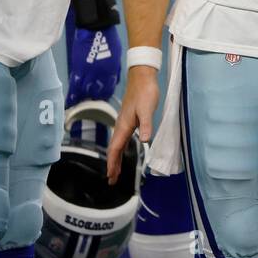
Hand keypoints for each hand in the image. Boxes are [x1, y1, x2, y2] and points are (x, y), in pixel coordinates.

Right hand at [66, 20, 121, 105]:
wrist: (96, 28)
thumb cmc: (109, 38)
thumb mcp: (117, 56)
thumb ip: (115, 70)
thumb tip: (114, 80)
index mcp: (111, 72)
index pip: (108, 90)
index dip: (105, 95)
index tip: (102, 98)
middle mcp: (100, 75)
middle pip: (96, 93)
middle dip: (94, 98)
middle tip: (91, 101)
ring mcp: (88, 73)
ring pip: (84, 91)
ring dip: (82, 98)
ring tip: (80, 102)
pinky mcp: (77, 69)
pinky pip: (74, 85)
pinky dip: (72, 95)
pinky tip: (71, 102)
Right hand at [107, 65, 158, 183]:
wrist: (142, 76)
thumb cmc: (145, 92)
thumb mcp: (147, 109)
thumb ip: (146, 125)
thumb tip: (144, 140)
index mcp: (124, 126)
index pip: (115, 148)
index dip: (112, 163)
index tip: (111, 176)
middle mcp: (121, 126)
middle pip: (114, 149)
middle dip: (112, 165)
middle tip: (112, 180)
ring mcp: (125, 122)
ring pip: (117, 145)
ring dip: (116, 159)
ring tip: (116, 171)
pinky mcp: (130, 119)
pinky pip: (122, 139)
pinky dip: (121, 149)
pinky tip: (124, 151)